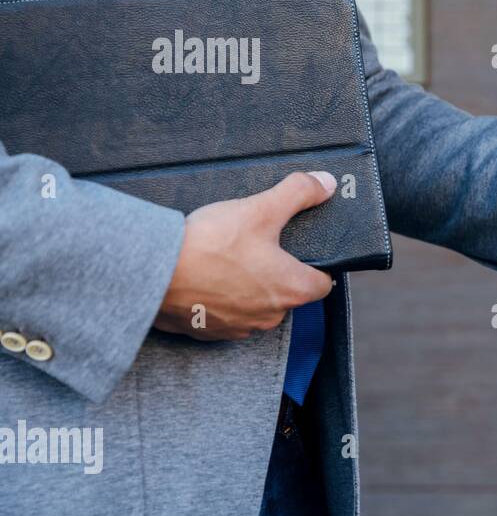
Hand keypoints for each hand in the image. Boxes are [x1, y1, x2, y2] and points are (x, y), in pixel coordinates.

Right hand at [153, 172, 336, 340]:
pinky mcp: (208, 332)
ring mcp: (238, 328)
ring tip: (227, 260)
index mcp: (291, 290)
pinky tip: (205, 277)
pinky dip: (219, 299)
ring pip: (255, 305)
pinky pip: (224, 314)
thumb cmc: (209, 245)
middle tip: (257, 247)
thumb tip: (324, 183)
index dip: (317, 266)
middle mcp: (270, 317)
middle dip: (277, 272)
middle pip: (287, 293)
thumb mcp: (260, 209)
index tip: (303, 251)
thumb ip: (298, 193)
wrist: (153, 272)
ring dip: (247, 286)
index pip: (322, 284)